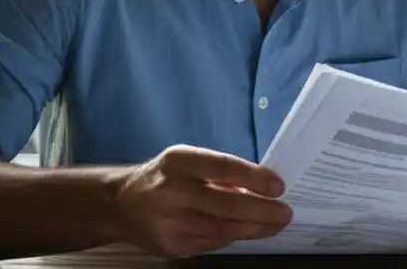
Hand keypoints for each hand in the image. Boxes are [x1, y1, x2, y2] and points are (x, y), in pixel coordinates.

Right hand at [109, 144, 291, 257]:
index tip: (278, 186)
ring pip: (222, 230)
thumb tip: (261, 186)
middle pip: (225, 206)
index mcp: (178, 162)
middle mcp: (171, 192)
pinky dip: (232, 236)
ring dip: (254, 229)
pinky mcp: (170, 246)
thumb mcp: (187, 161)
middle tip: (285, 213)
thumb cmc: (164, 177)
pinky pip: (212, 243)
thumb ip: (219, 172)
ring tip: (275, 224)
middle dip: (262, 212)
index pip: (222, 167)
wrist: (121, 205)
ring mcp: (169, 223)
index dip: (253, 178)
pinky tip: (246, 231)